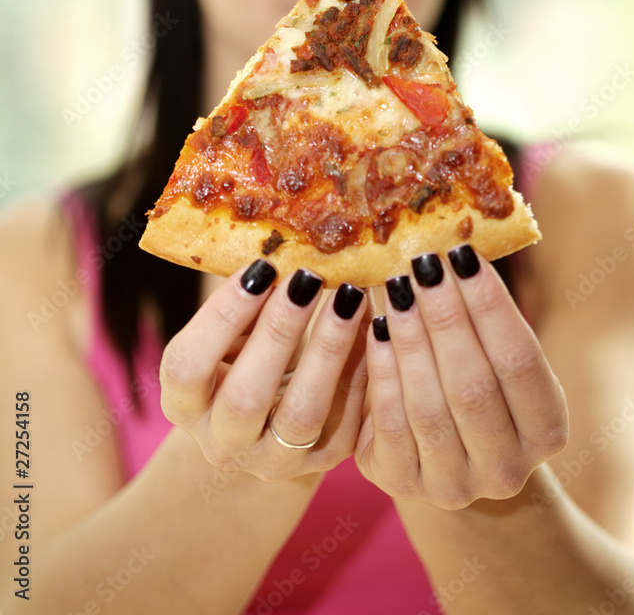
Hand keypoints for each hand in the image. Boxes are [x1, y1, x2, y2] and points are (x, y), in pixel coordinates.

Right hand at [160, 260, 368, 481]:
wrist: (276, 415)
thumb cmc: (248, 353)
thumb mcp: (234, 332)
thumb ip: (247, 302)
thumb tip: (277, 247)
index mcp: (184, 404)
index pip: (188, 366)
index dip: (222, 316)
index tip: (260, 266)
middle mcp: (222, 443)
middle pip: (244, 397)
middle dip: (278, 332)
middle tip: (308, 278)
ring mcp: (272, 461)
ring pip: (301, 415)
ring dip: (328, 352)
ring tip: (350, 298)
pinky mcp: (322, 461)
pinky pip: (346, 421)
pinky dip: (362, 371)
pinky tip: (375, 327)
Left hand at [355, 245, 567, 507]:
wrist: (442, 454)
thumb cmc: (474, 381)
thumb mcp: (492, 357)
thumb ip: (481, 316)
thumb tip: (453, 243)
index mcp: (547, 431)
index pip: (519, 361)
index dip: (490, 306)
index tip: (463, 254)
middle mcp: (507, 469)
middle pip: (474, 386)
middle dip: (446, 318)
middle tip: (422, 264)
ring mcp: (455, 486)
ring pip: (429, 406)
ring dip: (411, 339)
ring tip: (396, 287)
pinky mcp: (403, 483)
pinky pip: (391, 422)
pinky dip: (383, 370)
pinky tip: (375, 326)